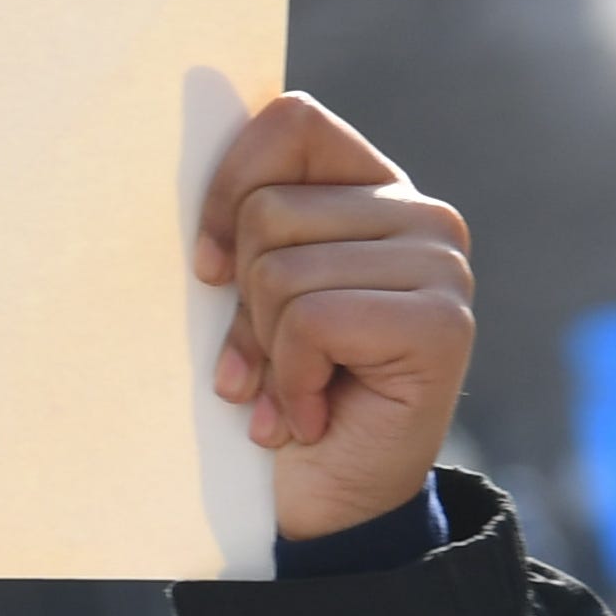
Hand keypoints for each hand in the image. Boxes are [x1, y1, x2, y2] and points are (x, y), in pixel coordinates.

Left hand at [195, 93, 472, 543]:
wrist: (331, 495)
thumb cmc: (280, 386)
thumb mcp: (253, 295)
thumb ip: (247, 228)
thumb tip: (173, 174)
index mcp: (373, 190)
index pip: (291, 120)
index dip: (227, 185)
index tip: (206, 265)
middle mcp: (422, 215)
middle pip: (268, 209)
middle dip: (242, 299)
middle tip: (262, 360)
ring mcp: (442, 266)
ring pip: (282, 269)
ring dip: (264, 348)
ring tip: (288, 388)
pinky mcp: (443, 322)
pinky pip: (312, 320)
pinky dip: (290, 379)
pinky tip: (310, 413)